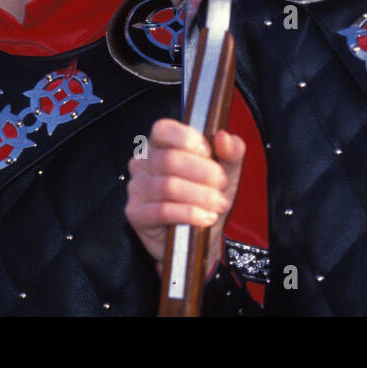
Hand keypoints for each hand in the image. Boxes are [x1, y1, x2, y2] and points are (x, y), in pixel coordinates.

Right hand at [125, 118, 245, 271]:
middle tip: (222, 185)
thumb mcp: (227, 171)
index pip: (163, 130)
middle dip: (204, 173)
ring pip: (169, 186)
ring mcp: (136, 187)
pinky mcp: (135, 213)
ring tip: (218, 204)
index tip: (209, 153)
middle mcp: (143, 162)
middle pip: (170, 159)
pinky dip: (190, 214)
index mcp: (160, 144)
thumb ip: (231, 151)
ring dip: (200, 196)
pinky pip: (163, 211)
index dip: (187, 139)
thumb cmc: (207, 197)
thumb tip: (223, 137)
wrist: (200, 237)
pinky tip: (206, 218)